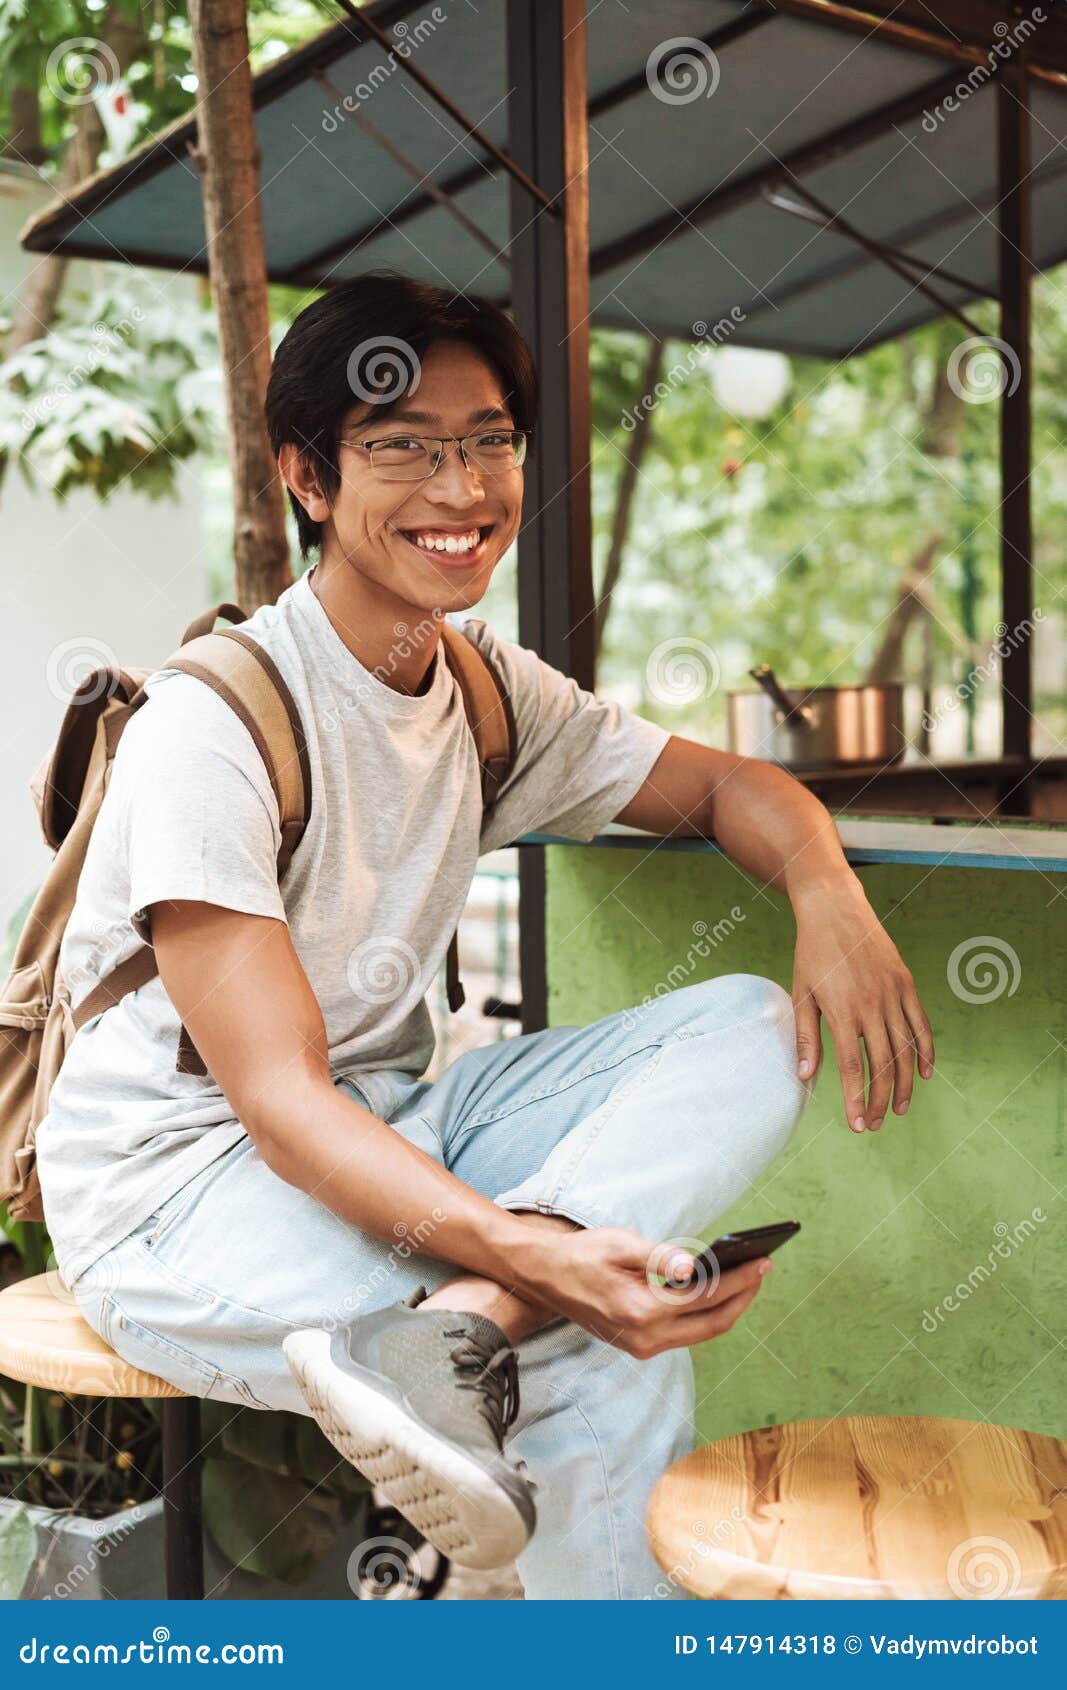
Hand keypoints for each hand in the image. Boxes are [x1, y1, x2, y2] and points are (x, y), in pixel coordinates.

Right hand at [518, 1227, 770, 1357]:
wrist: (547, 1278)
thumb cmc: (584, 1255)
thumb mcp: (621, 1245)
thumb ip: (661, 1257)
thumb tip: (698, 1265)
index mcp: (643, 1311)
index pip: (706, 1297)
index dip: (739, 1280)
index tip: (762, 1262)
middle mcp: (646, 1338)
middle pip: (713, 1323)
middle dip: (743, 1297)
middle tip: (763, 1269)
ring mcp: (644, 1347)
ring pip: (702, 1332)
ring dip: (727, 1307)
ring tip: (748, 1278)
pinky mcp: (641, 1346)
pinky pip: (686, 1334)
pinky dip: (706, 1314)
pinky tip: (716, 1292)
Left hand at [790, 871, 934, 1132]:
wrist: (834, 909)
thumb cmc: (812, 953)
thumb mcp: (802, 994)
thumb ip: (806, 1038)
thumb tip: (806, 1078)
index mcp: (843, 1010)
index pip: (854, 1067)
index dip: (856, 1099)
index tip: (856, 1125)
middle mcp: (872, 1004)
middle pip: (883, 1064)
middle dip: (879, 1100)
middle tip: (873, 1124)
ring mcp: (893, 993)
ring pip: (905, 1049)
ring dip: (903, 1084)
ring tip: (897, 1109)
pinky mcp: (906, 983)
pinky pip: (921, 1024)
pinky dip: (925, 1051)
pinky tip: (924, 1074)